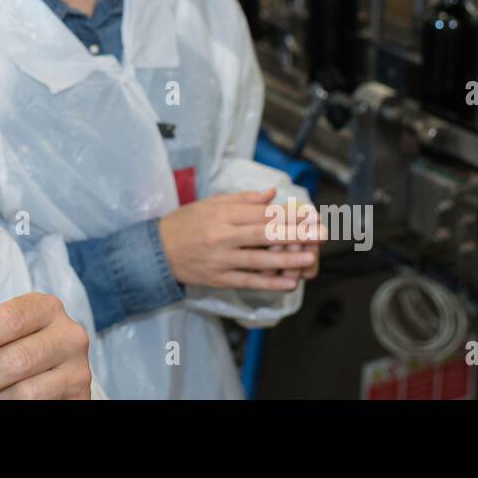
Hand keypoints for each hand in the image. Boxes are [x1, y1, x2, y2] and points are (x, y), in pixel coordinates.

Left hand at [0, 293, 90, 398]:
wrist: (54, 374)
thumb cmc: (20, 344)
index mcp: (46, 308)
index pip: (9, 318)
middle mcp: (68, 335)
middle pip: (17, 358)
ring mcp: (78, 370)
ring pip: (26, 391)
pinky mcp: (80, 398)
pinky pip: (36, 408)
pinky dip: (3, 409)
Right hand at [158, 188, 317, 289]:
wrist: (158, 251)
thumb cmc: (186, 223)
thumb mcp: (211, 204)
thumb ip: (243, 199)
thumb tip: (272, 194)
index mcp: (222, 214)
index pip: (261, 213)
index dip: (287, 214)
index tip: (309, 214)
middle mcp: (223, 235)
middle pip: (265, 234)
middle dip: (295, 234)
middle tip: (319, 234)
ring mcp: (221, 259)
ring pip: (259, 259)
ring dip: (287, 260)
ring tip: (309, 258)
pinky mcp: (219, 279)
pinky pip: (248, 280)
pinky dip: (269, 283)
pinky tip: (288, 282)